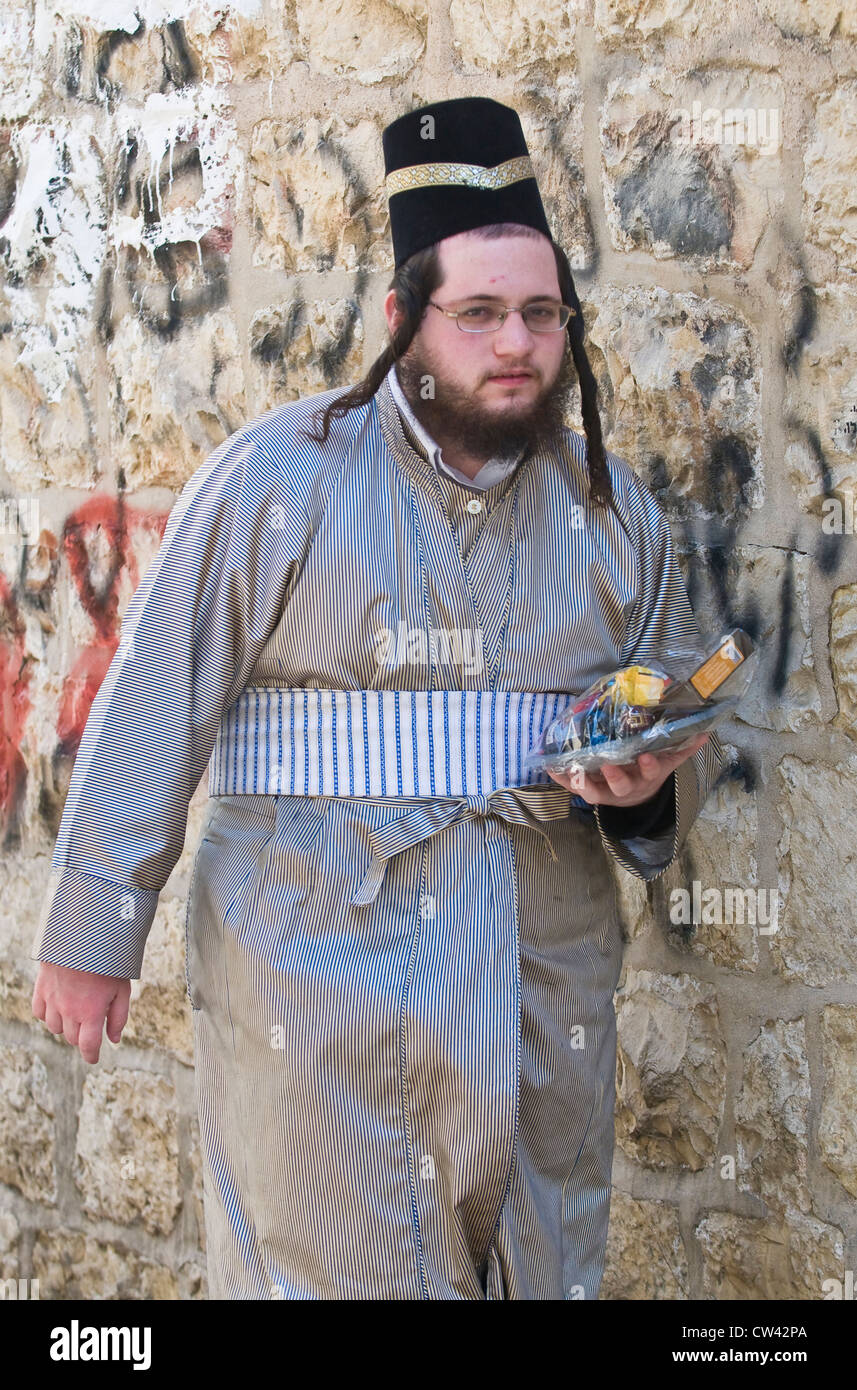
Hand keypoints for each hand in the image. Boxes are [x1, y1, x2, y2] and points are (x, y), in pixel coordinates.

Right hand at [32, 962, 130, 1064]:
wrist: (84, 935)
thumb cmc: (108, 962)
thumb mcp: (122, 989)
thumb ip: (119, 1017)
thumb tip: (114, 1040)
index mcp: (91, 1013)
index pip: (88, 1046)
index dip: (91, 1056)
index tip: (93, 1058)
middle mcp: (69, 1011)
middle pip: (72, 1038)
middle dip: (82, 1037)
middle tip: (91, 1025)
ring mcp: (53, 1000)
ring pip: (54, 1028)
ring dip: (65, 1026)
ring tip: (76, 1013)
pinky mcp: (41, 989)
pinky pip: (40, 1012)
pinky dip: (48, 1014)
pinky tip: (58, 1006)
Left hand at [547, 731, 709, 807]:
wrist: (638, 795)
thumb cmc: (649, 770)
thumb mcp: (668, 761)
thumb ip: (684, 747)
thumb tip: (705, 732)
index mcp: (647, 777)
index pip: (651, 772)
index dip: (648, 767)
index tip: (646, 757)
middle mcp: (627, 787)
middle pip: (621, 787)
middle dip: (614, 777)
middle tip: (607, 765)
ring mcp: (607, 791)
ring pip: (594, 793)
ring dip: (583, 783)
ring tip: (571, 771)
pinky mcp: (590, 790)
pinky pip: (573, 787)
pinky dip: (562, 779)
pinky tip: (550, 767)